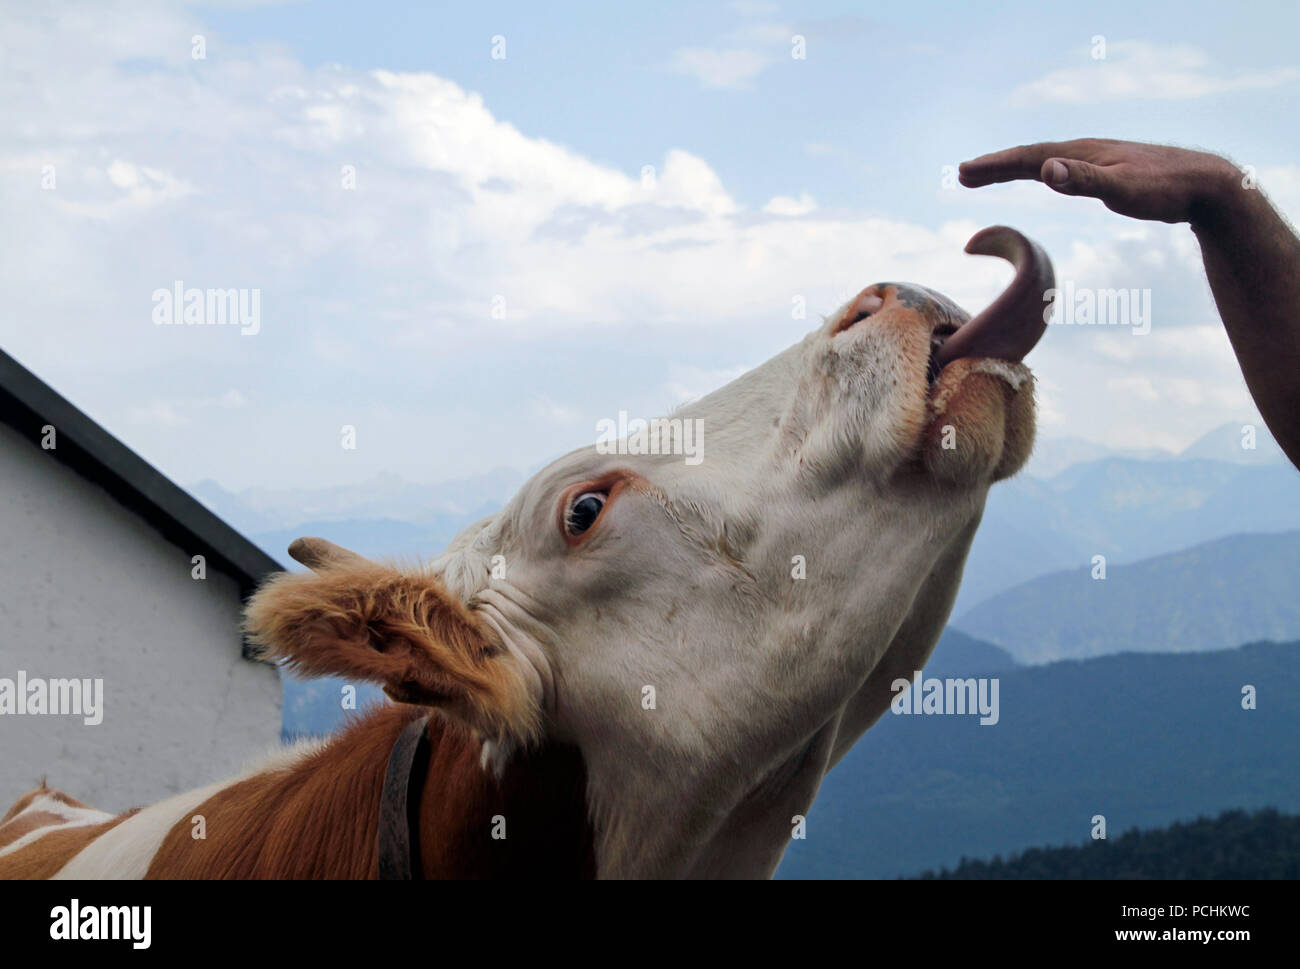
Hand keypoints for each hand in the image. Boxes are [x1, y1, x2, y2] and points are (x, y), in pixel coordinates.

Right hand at [958, 138, 1242, 225]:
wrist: (1207, 184)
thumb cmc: (1165, 189)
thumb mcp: (1123, 189)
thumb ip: (1085, 180)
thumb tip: (1046, 170)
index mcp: (1081, 155)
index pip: (1028, 158)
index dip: (995, 165)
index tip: (964, 173)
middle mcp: (1085, 152)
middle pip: (1030, 156)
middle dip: (995, 165)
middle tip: (962, 174)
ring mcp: (1097, 161)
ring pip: (1045, 161)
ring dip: (1014, 167)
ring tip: (989, 175)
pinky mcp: (1108, 172)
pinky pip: (1063, 170)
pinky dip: (1040, 171)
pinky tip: (1044, 177)